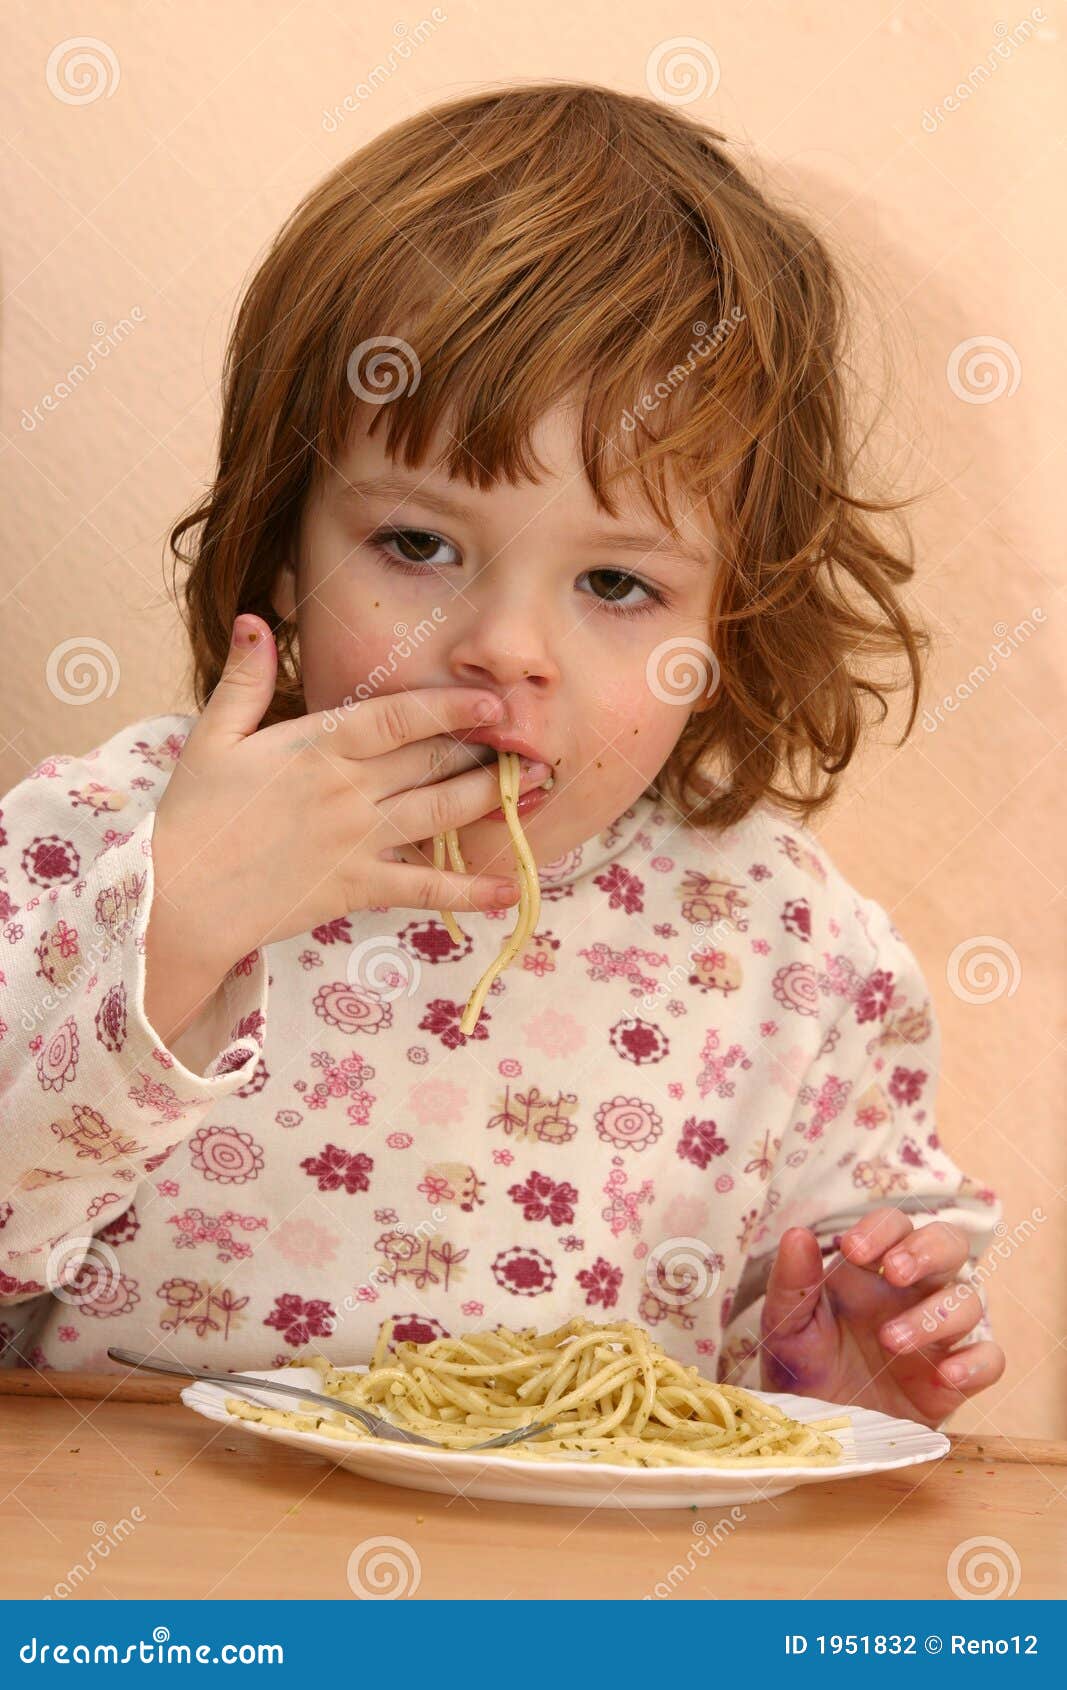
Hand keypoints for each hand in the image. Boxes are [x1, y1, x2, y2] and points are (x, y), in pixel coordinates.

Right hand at [147, 613, 550, 981]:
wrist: (178, 898)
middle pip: (432, 762)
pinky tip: (511, 888)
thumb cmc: (194, 814)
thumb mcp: (212, 736)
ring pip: (441, 815)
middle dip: (487, 749)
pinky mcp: (357, 888)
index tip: (493, 702)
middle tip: (533, 739)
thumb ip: (245, 679)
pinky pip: (424, 888)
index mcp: (318, 747)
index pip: (398, 718)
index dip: (451, 708)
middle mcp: (348, 791)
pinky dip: (470, 891)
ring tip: (540, 789)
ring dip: (494, 801)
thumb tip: (253, 619)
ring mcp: (357, 842)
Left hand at [758, 1208, 1004, 1425]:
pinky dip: (976, 1363)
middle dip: (928, 1249)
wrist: (815, 1432)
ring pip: (969, 1300)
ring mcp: (937, 1335)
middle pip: (949, 1244)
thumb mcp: (786, 1326)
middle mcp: (911, 1293)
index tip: (854, 1251)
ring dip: (936, 1314)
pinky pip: (990, 1359)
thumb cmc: (802, 1367)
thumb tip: (797, 1234)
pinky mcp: (953, 1380)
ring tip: (890, 1340)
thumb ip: (792, 1283)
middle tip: (895, 1272)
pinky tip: (947, 1375)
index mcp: (871, 1270)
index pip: (894, 1225)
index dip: (881, 1229)